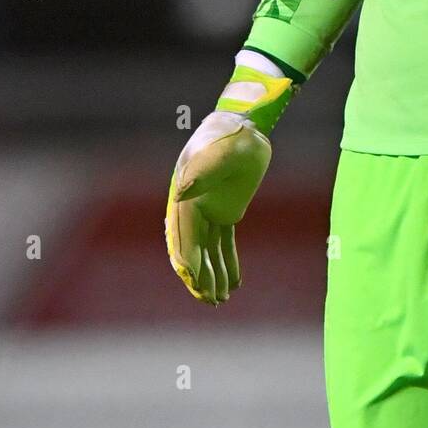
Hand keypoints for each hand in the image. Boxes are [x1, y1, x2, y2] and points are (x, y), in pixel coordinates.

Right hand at [165, 111, 272, 303]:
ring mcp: (209, 211)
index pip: (184, 236)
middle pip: (193, 250)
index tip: (197, 282)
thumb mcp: (220, 151)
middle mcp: (192, 208)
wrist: (244, 127)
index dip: (189, 261)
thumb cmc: (229, 137)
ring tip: (222, 300)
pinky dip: (228, 263)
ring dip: (214, 276)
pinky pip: (224, 243)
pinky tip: (234, 283)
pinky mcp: (227, 212)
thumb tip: (183, 190)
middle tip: (211, 301)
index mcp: (185, 198)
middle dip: (200, 278)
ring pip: (209, 251)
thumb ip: (203, 170)